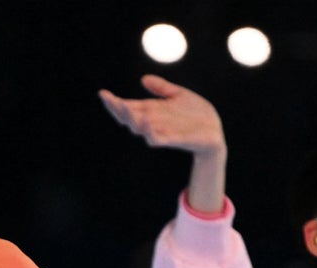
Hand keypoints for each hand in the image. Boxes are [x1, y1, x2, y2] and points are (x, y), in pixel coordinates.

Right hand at [98, 75, 224, 159]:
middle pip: (129, 118)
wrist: (214, 131)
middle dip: (119, 110)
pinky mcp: (174, 140)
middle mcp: (153, 122)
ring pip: (141, 129)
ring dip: (133, 121)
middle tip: (112, 101)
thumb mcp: (179, 95)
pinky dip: (152, 134)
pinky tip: (147, 125)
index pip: (128, 107)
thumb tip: (144, 79)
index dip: (114, 103)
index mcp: (152, 111)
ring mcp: (162, 132)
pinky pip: (159, 139)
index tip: (102, 94)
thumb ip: (162, 88)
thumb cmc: (196, 114)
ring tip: (126, 109)